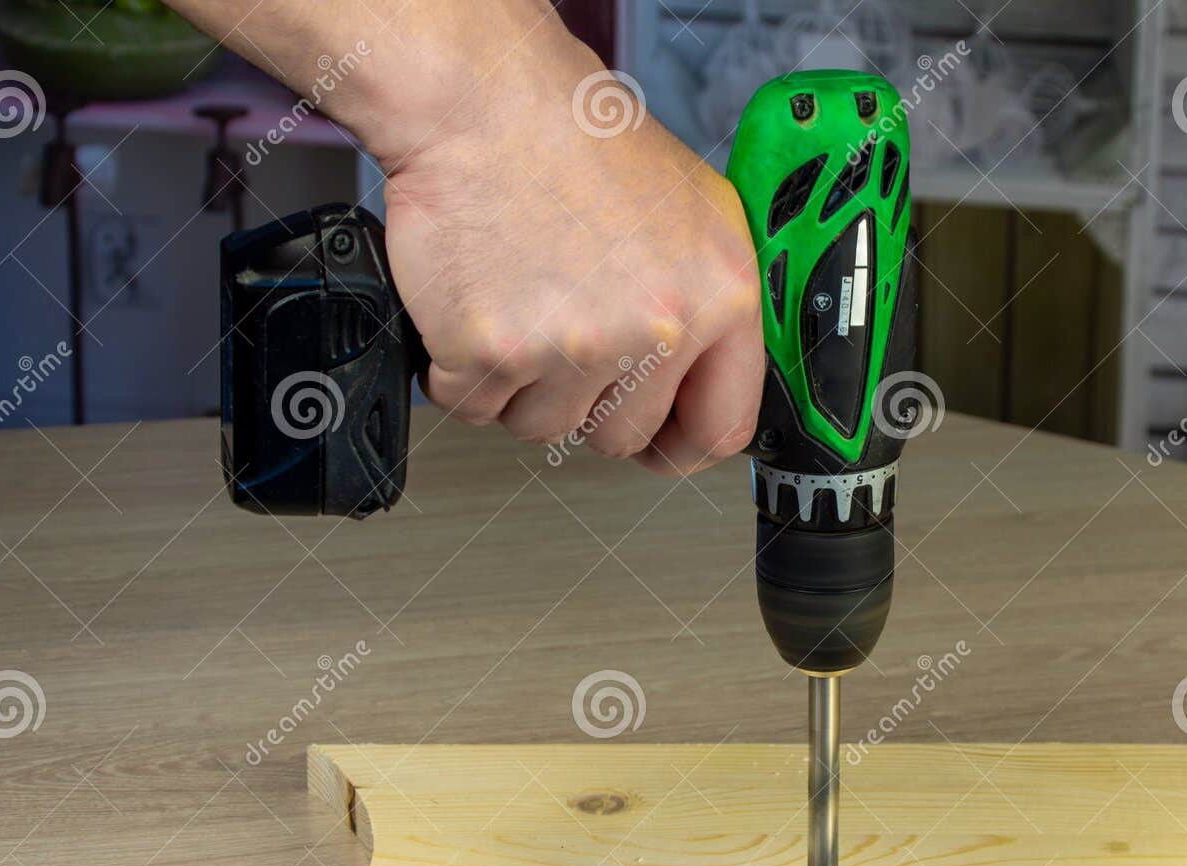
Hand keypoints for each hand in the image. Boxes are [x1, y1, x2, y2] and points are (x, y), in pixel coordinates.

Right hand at [371, 24, 764, 474]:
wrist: (484, 101)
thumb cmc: (577, 143)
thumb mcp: (696, 213)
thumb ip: (710, 307)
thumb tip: (707, 383)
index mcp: (721, 296)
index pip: (723, 427)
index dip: (683, 444)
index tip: (661, 441)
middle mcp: (658, 325)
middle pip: (621, 436)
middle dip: (587, 401)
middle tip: (567, 332)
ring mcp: (575, 345)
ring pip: (544, 428)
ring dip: (524, 384)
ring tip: (525, 301)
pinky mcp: (495, 353)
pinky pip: (476, 407)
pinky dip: (464, 370)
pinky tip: (484, 303)